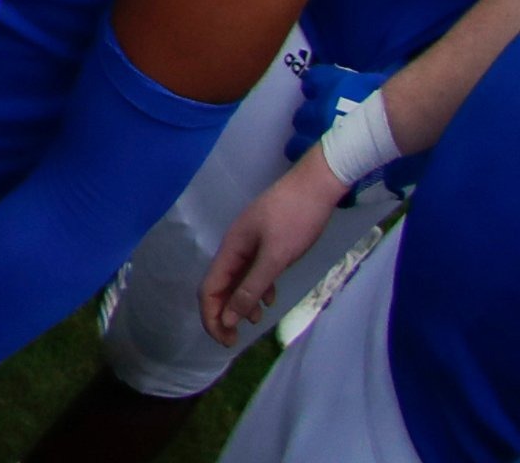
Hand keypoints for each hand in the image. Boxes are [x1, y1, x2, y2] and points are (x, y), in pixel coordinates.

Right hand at [200, 152, 353, 345]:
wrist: (315, 186)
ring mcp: (250, 244)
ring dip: (241, 303)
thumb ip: (252, 287)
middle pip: (219, 286)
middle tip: (234, 340)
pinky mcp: (266, 241)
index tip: (225, 340)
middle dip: (223, 314)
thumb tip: (231, 316)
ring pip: (237, 280)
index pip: (210, 289)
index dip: (212, 316)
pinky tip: (270, 298)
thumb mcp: (276, 257)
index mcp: (231, 250)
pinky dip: (257, 288)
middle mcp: (235, 247)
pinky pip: (254, 271)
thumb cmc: (295, 219)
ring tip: (256, 321)